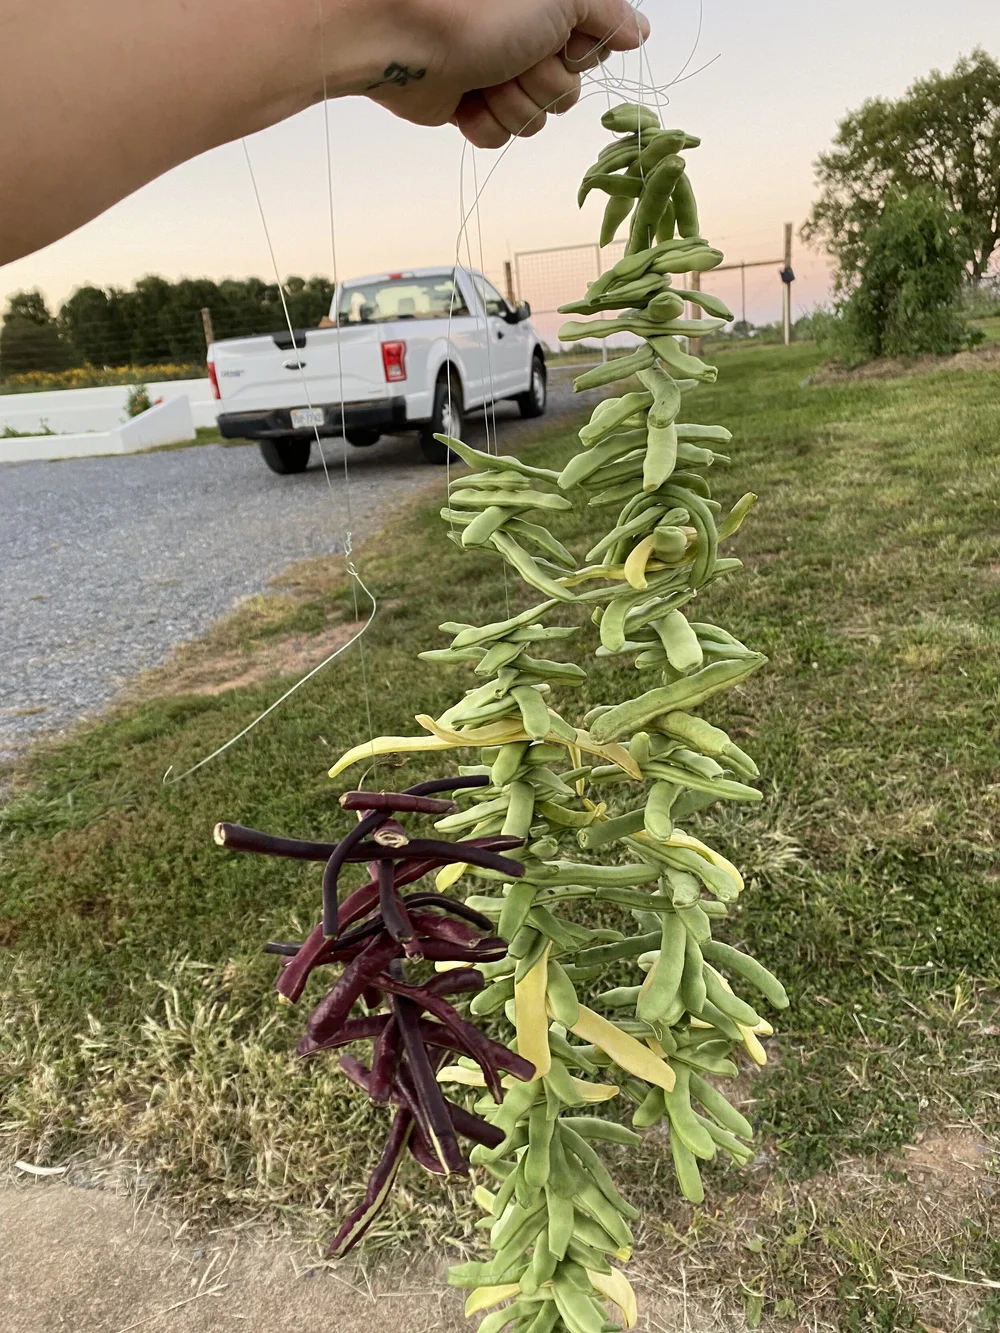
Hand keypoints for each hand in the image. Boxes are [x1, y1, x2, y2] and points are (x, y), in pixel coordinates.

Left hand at [363, 0, 648, 147]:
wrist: (405, 36)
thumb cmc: (477, 6)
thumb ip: (607, 13)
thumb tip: (638, 32)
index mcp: (552, 9)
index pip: (594, 50)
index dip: (579, 56)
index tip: (560, 41)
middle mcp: (528, 37)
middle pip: (568, 92)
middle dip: (543, 83)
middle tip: (514, 57)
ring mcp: (498, 72)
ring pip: (535, 119)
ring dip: (513, 104)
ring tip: (485, 76)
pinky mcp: (471, 104)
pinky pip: (501, 136)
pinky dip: (485, 123)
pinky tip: (467, 101)